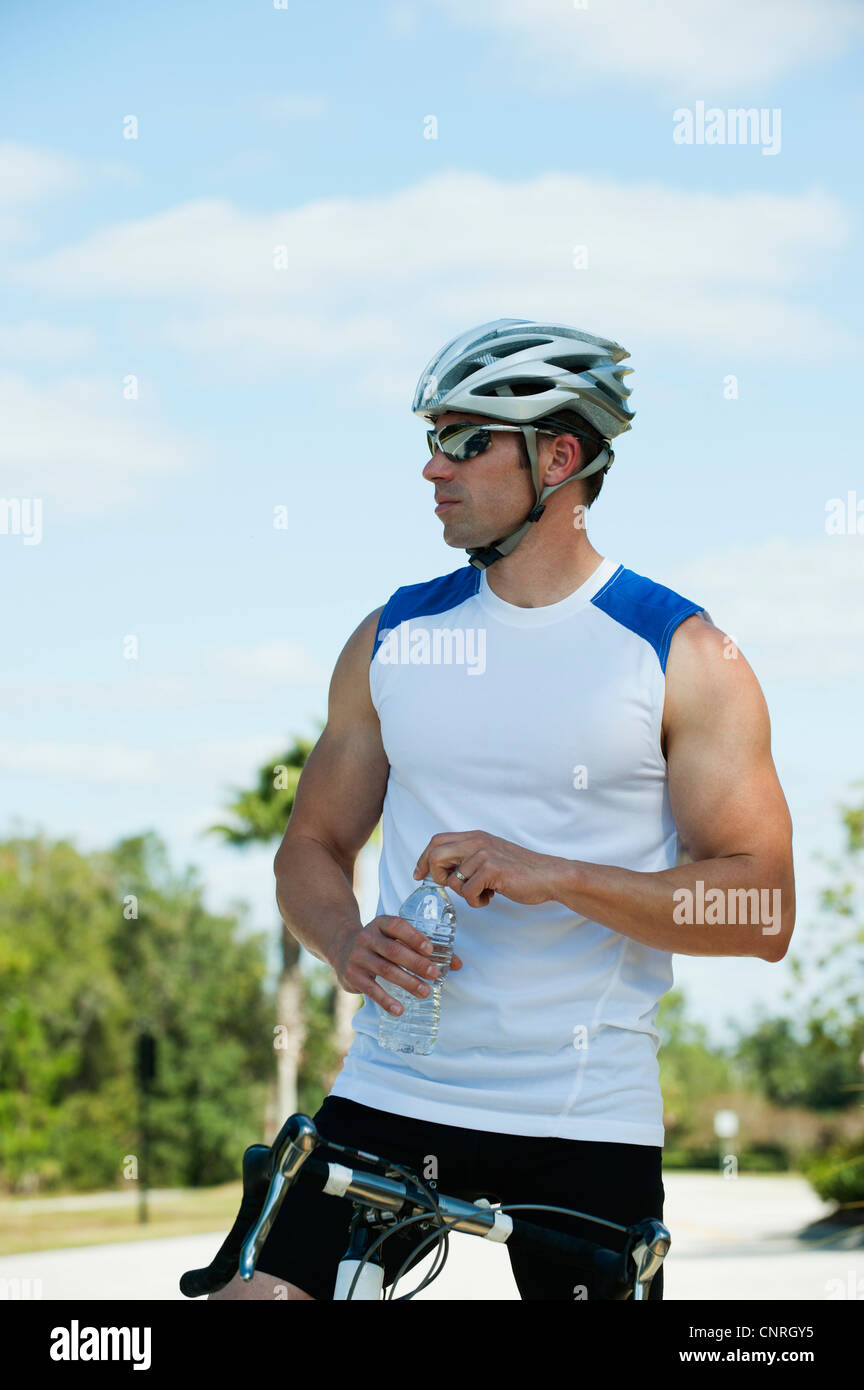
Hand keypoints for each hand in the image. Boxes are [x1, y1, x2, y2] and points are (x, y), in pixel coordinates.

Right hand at [332, 914, 463, 1016]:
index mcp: (381, 923)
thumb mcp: (396, 938)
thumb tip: (457, 964)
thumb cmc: (380, 943)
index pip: (397, 926)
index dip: (414, 937)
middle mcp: (367, 937)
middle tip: (434, 975)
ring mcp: (358, 956)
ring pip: (385, 970)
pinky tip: (399, 1009)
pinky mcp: (352, 975)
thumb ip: (423, 948)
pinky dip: (386, 1000)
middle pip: (394, 950)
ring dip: (407, 982)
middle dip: (416, 963)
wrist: (342, 946)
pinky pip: (371, 989)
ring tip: (425, 992)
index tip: (430, 949)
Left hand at [414, 831, 558, 907]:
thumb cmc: (520, 870)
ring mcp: (484, 854)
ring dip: (466, 894)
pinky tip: (491, 897)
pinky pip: (467, 892)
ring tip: (484, 893)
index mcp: (475, 836)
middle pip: (436, 855)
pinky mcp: (492, 870)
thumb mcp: (490, 856)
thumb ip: (469, 858)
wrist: (549, 875)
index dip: (423, 859)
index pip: (436, 841)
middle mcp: (477, 841)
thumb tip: (443, 870)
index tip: (419, 875)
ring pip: (453, 880)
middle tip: (453, 887)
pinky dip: (476, 901)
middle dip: (438, 876)